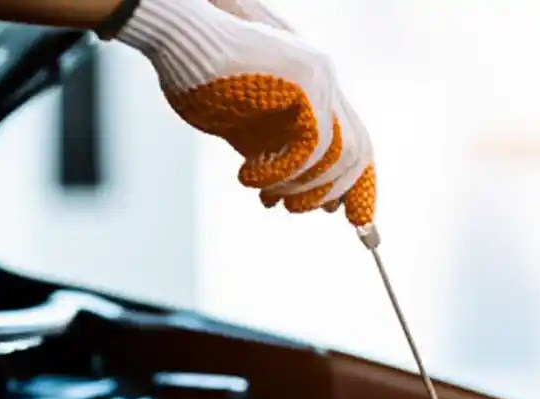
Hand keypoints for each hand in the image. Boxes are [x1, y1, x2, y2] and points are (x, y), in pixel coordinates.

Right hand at [114, 0, 375, 225]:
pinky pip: (315, 144)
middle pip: (358, 152)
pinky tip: (255, 178)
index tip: (341, 214)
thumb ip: (272, 157)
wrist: (181, 42)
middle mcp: (326, 81)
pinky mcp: (307, 79)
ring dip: (304, 186)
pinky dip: (287, 172)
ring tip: (269, 195)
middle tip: (296, 208)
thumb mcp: (246, 130)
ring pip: (340, 154)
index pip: (352, 143)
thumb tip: (285, 197)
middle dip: (334, 192)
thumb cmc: (202, 82)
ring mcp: (321, 77)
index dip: (349, 183)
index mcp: (315, 92)